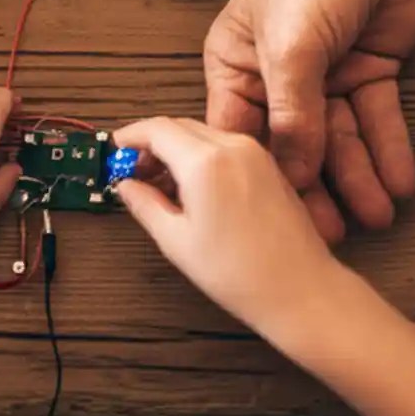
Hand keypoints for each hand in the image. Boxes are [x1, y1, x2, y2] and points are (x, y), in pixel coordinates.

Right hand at [114, 117, 341, 332]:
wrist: (299, 289)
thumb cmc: (241, 274)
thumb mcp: (176, 241)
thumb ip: (145, 205)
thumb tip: (126, 187)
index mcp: (205, 162)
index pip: (156, 128)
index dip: (129, 136)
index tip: (115, 150)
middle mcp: (233, 147)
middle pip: (179, 126)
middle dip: (151, 143)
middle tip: (131, 171)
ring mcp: (256, 154)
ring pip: (202, 135)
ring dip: (176, 149)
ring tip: (159, 184)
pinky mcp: (269, 166)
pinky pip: (226, 147)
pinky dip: (201, 157)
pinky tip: (192, 187)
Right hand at [204, 0, 414, 242]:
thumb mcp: (291, 46)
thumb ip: (292, 114)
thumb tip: (296, 175)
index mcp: (238, 66)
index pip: (239, 134)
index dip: (253, 179)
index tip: (267, 222)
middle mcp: (280, 77)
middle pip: (295, 146)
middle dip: (314, 190)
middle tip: (329, 235)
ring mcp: (327, 76)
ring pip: (340, 140)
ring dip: (358, 179)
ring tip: (375, 218)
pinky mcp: (370, 72)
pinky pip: (378, 121)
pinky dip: (388, 153)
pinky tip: (397, 185)